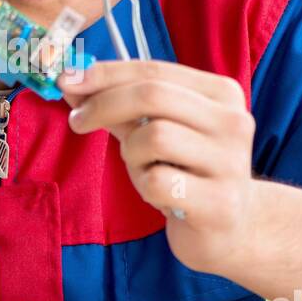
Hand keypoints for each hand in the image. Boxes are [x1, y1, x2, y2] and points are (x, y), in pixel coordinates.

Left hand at [59, 59, 257, 277]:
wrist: (230, 229)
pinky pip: (158, 181)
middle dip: (104, 105)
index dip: (106, 74)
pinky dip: (145, 186)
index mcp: (222, 94)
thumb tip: (73, 84)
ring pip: (153, 137)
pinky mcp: (219, 203)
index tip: (68, 80)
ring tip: (143, 169)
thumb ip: (120, 107)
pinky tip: (158, 195)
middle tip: (77, 121)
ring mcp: (231, 162)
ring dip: (131, 154)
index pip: (155, 71)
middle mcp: (233, 122)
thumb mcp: (155, 131)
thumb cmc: (185, 173)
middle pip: (152, 96)